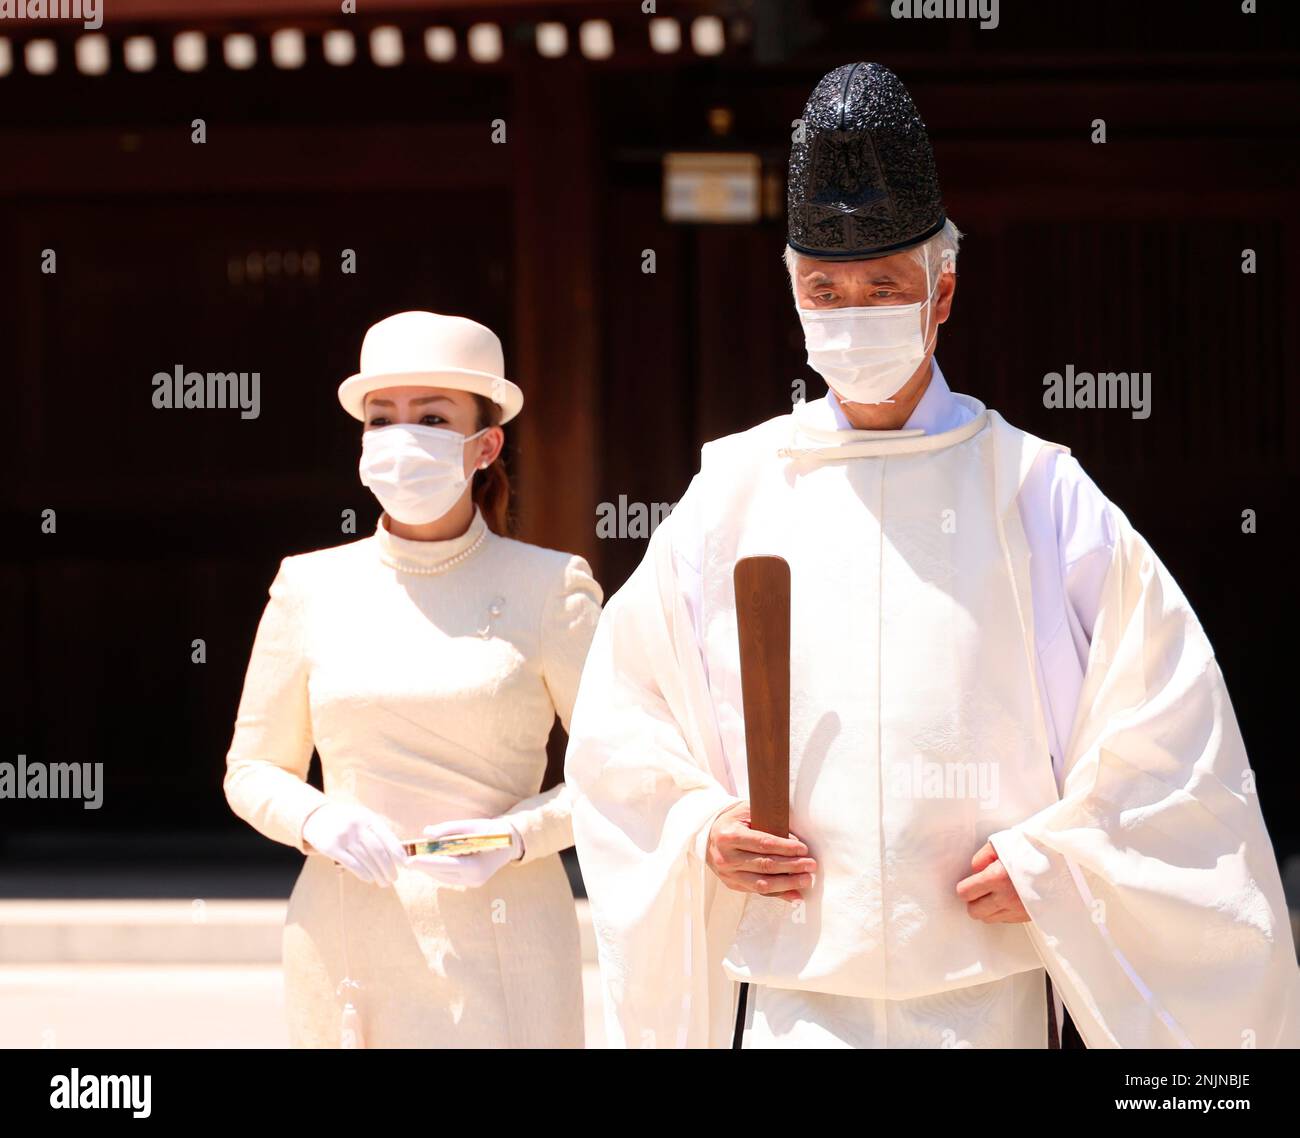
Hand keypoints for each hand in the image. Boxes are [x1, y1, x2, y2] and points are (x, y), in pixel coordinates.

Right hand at [301, 801, 406, 886]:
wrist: (315, 816)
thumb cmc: (346, 820)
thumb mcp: (362, 817)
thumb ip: (376, 831)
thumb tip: (396, 853)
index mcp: (367, 817)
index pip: (387, 837)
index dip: (397, 852)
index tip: (405, 864)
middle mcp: (356, 825)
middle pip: (378, 851)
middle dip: (388, 867)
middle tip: (394, 878)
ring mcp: (343, 836)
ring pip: (366, 860)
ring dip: (377, 874)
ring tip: (384, 882)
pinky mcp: (331, 847)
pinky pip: (351, 864)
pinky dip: (363, 873)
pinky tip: (369, 879)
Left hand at [406, 818, 522, 887]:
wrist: (511, 843)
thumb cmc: (493, 831)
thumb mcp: (473, 825)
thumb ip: (449, 829)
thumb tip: (427, 833)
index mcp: (475, 866)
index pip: (445, 865)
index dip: (425, 862)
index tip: (408, 861)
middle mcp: (473, 879)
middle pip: (441, 873)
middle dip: (423, 864)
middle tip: (405, 856)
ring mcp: (472, 883)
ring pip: (443, 876)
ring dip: (429, 867)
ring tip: (413, 856)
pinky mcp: (471, 883)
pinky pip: (449, 876)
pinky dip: (438, 868)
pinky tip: (429, 860)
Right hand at [703, 800, 816, 903]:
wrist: (708, 835)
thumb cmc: (733, 820)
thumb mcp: (746, 812)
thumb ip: (767, 821)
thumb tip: (795, 838)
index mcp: (729, 836)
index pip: (763, 843)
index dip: (785, 847)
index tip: (803, 848)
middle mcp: (726, 857)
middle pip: (765, 865)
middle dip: (792, 866)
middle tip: (811, 865)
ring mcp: (728, 874)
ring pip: (762, 883)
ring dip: (788, 883)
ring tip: (806, 880)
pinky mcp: (733, 885)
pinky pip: (758, 892)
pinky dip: (779, 895)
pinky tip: (795, 895)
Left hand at [956, 841, 1029, 922]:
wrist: (1068, 863)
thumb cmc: (1036, 849)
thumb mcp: (1003, 843)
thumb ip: (982, 857)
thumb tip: (974, 870)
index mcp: (997, 877)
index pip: (965, 893)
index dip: (965, 887)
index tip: (969, 882)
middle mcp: (1006, 898)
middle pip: (974, 912)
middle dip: (974, 901)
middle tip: (981, 889)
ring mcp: (1019, 910)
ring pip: (990, 919)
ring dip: (988, 908)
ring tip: (996, 893)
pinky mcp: (1030, 917)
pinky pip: (1007, 920)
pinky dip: (1003, 911)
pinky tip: (1010, 898)